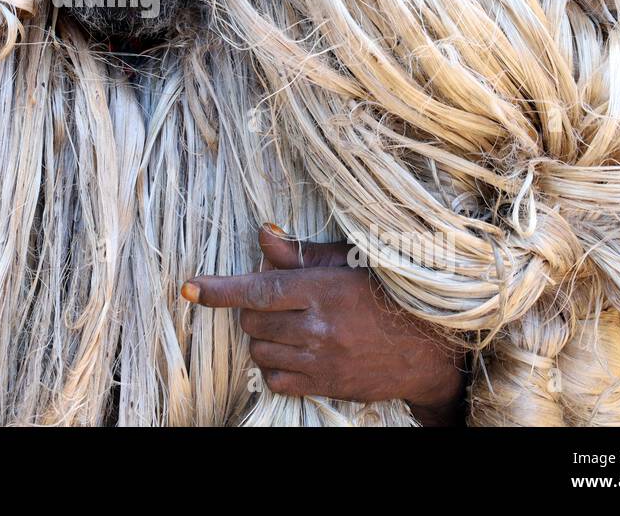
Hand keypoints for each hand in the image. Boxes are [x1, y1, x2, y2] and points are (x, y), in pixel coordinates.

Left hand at [182, 225, 467, 425]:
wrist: (428, 348)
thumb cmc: (386, 293)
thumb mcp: (348, 263)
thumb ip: (301, 253)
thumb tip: (262, 235)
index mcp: (323, 289)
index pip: (258, 289)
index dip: (220, 289)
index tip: (191, 288)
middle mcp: (318, 327)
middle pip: (253, 320)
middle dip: (252, 309)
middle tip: (275, 302)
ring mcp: (321, 360)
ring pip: (260, 350)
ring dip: (263, 337)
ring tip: (288, 326)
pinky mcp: (325, 385)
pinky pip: (276, 380)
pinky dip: (274, 367)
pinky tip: (293, 353)